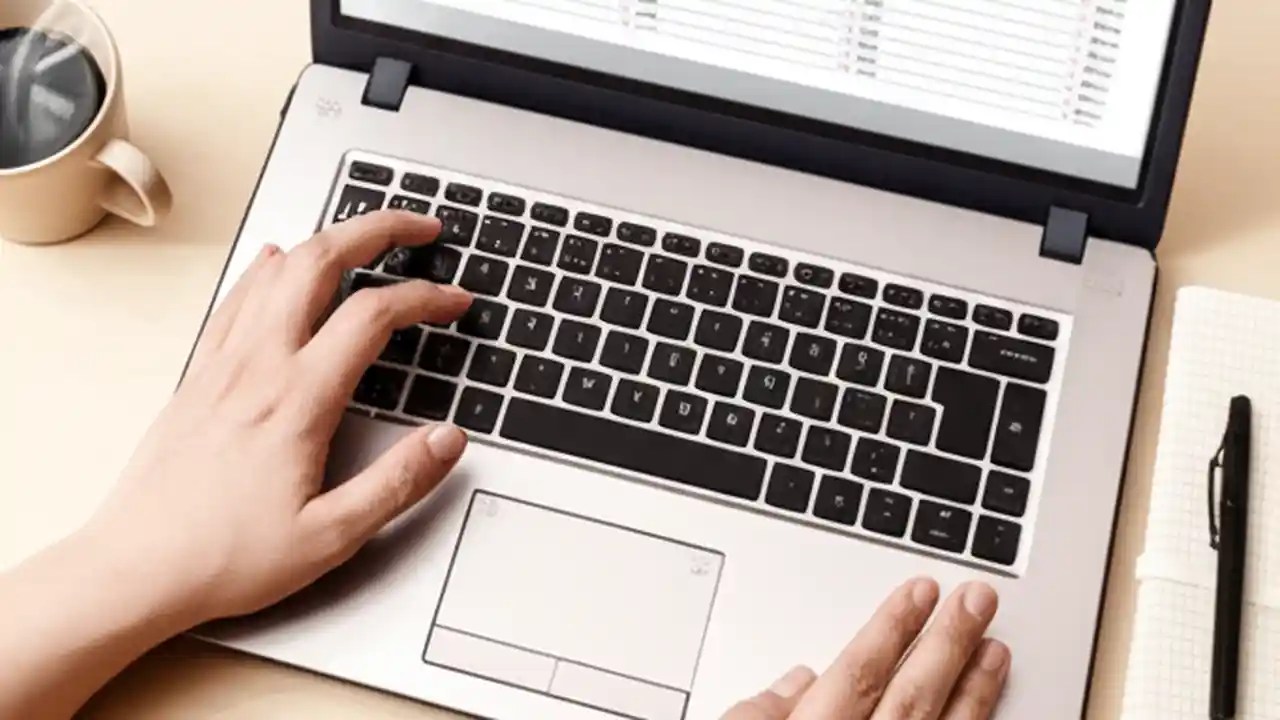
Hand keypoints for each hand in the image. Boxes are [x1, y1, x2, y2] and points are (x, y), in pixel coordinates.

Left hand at [85, 210, 473, 625]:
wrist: (137, 569)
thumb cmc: (226, 558)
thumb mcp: (332, 535)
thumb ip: (398, 482)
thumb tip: (449, 440)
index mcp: (297, 400)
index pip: (374, 315)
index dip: (425, 296)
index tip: (456, 301)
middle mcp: (257, 366)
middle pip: (319, 261)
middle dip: (376, 229)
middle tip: (418, 227)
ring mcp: (222, 364)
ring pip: (275, 269)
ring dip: (326, 239)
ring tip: (362, 238)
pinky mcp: (198, 375)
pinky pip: (235, 298)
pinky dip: (267, 267)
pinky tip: (275, 260)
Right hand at [724, 578, 1008, 719]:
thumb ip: (758, 714)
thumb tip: (794, 681)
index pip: (858, 674)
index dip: (891, 628)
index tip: (920, 592)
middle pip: (910, 696)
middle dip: (946, 643)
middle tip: (977, 599)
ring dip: (972, 687)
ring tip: (993, 646)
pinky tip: (984, 703)